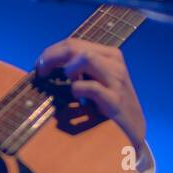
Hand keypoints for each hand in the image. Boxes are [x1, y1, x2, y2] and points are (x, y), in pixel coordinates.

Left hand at [35, 37, 147, 153]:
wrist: (133, 129)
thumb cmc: (109, 104)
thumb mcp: (97, 80)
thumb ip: (79, 69)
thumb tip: (47, 65)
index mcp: (109, 55)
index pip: (74, 43)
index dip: (51, 52)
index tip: (39, 65)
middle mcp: (114, 63)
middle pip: (75, 47)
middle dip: (51, 57)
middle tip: (41, 72)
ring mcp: (116, 81)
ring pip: (86, 58)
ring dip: (68, 69)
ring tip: (66, 82)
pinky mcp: (115, 100)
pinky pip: (91, 87)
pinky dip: (77, 90)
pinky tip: (76, 97)